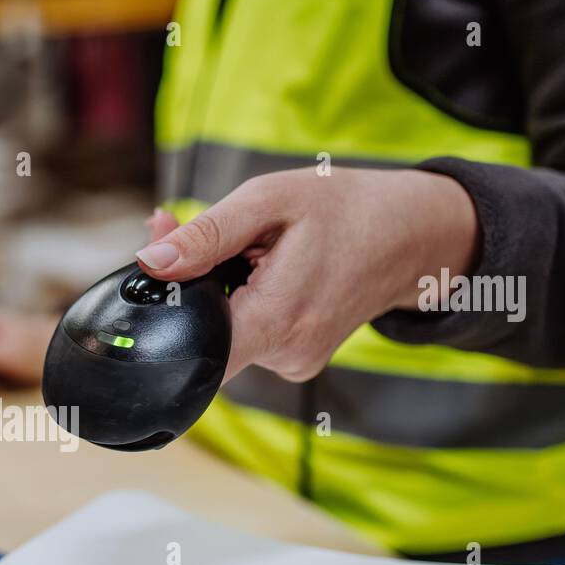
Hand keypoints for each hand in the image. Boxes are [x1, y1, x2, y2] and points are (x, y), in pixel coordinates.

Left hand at [135, 168, 478, 380]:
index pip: (192, 347)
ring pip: (226, 335)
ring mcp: (293, 363)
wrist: (413, 234)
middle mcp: (284, 356)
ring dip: (221, 293)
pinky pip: (249, 336)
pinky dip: (244, 304)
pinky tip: (268, 275)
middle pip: (204, 337)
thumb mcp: (270, 201)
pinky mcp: (296, 360)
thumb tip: (151, 263)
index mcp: (276, 320)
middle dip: (195, 290)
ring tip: (256, 252)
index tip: (169, 271)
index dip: (169, 310)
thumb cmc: (345, 209)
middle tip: (216, 240)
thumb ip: (206, 235)